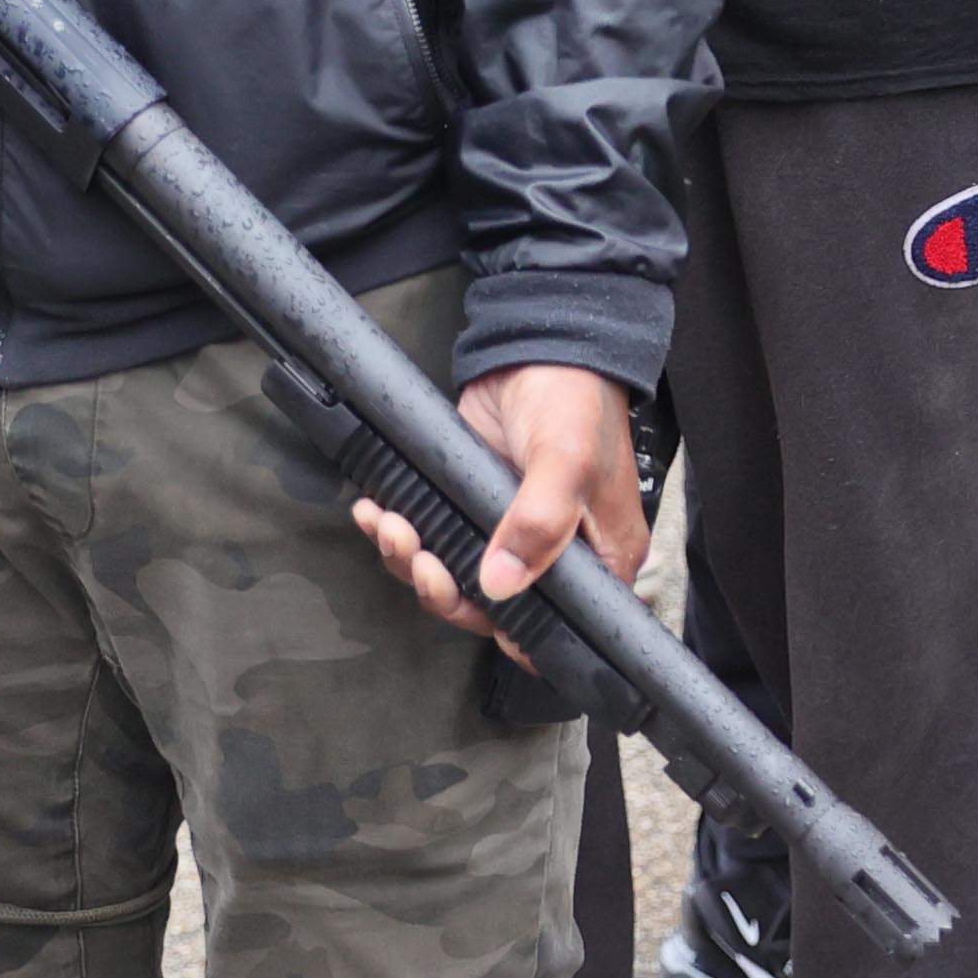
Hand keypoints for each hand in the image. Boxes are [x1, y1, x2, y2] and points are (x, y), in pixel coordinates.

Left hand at [350, 362, 645, 672]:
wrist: (534, 345)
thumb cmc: (572, 401)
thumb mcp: (565, 460)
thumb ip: (539, 522)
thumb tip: (500, 585)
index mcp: (599, 555)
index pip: (560, 623)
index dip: (515, 633)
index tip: (476, 611)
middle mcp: (554, 555)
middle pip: (493, 609)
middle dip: (445, 591)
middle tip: (421, 559)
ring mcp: (506, 534)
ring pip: (454, 578)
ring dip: (412, 562)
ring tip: (391, 526)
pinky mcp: (468, 509)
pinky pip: (429, 541)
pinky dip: (398, 535)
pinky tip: (378, 513)